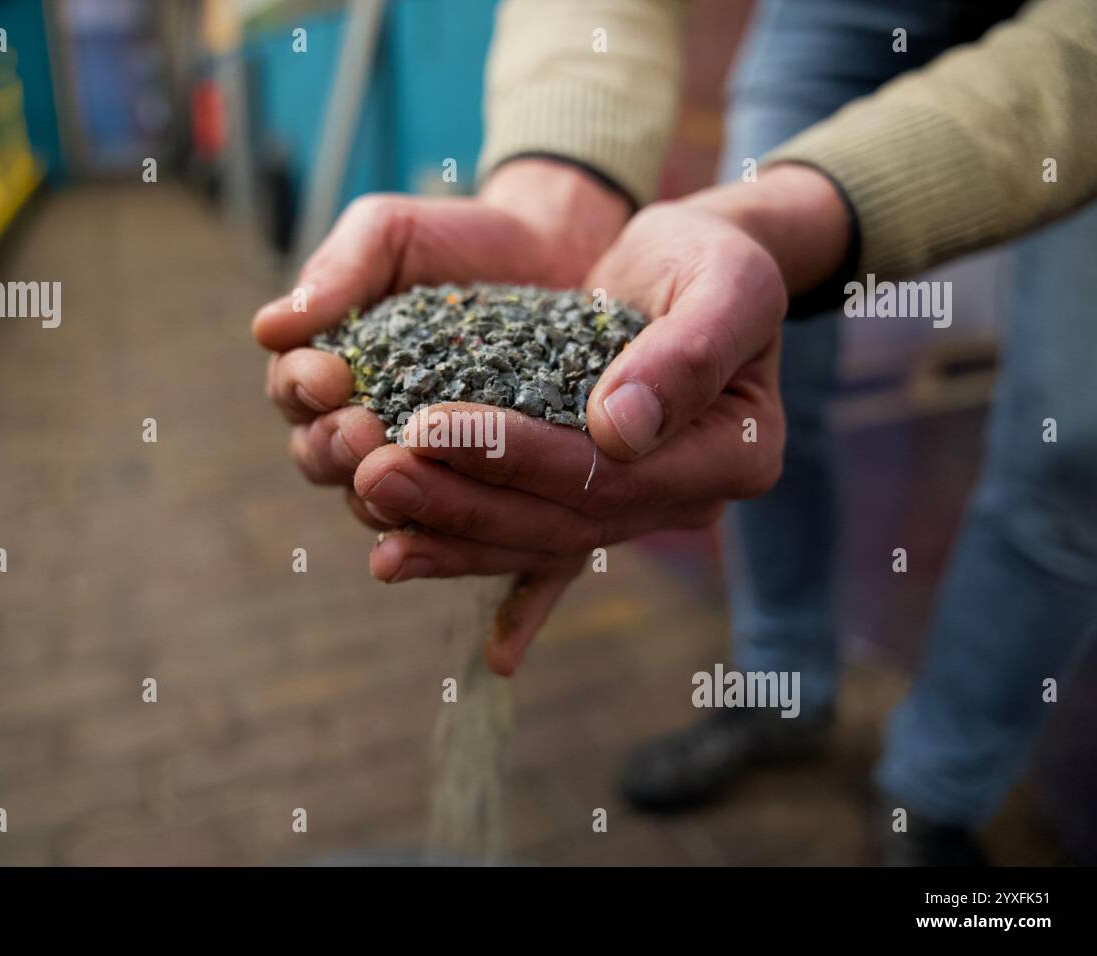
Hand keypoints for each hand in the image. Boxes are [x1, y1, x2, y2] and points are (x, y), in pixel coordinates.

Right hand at [254, 158, 630, 516]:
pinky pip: (448, 521)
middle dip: (335, 445)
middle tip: (363, 430)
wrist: (553, 250)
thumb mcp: (391, 234)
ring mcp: (419, 460)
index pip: (292, 393)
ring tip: (406, 468)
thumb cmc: (457, 238)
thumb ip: (337, 272)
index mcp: (328, 368)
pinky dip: (443, 530)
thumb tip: (268, 328)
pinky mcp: (476, 485)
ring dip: (380, 492)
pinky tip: (455, 521)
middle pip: (322, 456)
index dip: (301, 389)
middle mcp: (362, 423)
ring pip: (376, 499)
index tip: (329, 376)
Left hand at [355, 166, 851, 673]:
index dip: (516, 457)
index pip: (610, 476)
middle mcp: (680, 499)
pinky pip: (517, 537)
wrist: (687, 270)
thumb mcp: (725, 280)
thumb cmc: (713, 261)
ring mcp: (629, 506)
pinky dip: (455, 545)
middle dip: (460, 500)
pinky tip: (390, 554)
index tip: (429, 425)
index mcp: (730, 456)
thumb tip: (618, 431)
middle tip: (371, 472)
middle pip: (558, 523)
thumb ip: (687, 351)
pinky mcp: (580, 494)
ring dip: (442, 528)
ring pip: (528, 541)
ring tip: (366, 499)